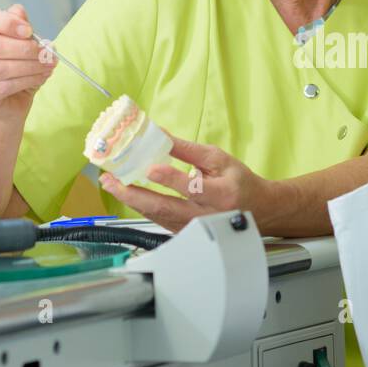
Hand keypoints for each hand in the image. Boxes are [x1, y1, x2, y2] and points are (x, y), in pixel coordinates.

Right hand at [0, 4, 52, 120]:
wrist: (12, 99)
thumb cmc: (19, 65)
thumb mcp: (26, 43)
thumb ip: (23, 27)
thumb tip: (19, 12)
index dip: (7, 22)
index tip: (28, 31)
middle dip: (26, 50)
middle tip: (47, 54)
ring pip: (0, 68)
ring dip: (30, 67)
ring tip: (48, 66)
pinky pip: (3, 86)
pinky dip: (26, 81)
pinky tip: (40, 78)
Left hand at [97, 133, 273, 232]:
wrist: (256, 209)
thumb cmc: (239, 182)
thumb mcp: (218, 159)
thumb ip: (187, 150)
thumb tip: (159, 135)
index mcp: (220, 194)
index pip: (193, 188)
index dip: (171, 180)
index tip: (151, 169)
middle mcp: (206, 215)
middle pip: (166, 208)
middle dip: (134, 194)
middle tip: (111, 180)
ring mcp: (193, 227)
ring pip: (157, 216)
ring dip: (131, 199)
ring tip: (111, 183)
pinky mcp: (184, 232)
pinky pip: (158, 219)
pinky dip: (140, 206)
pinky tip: (127, 193)